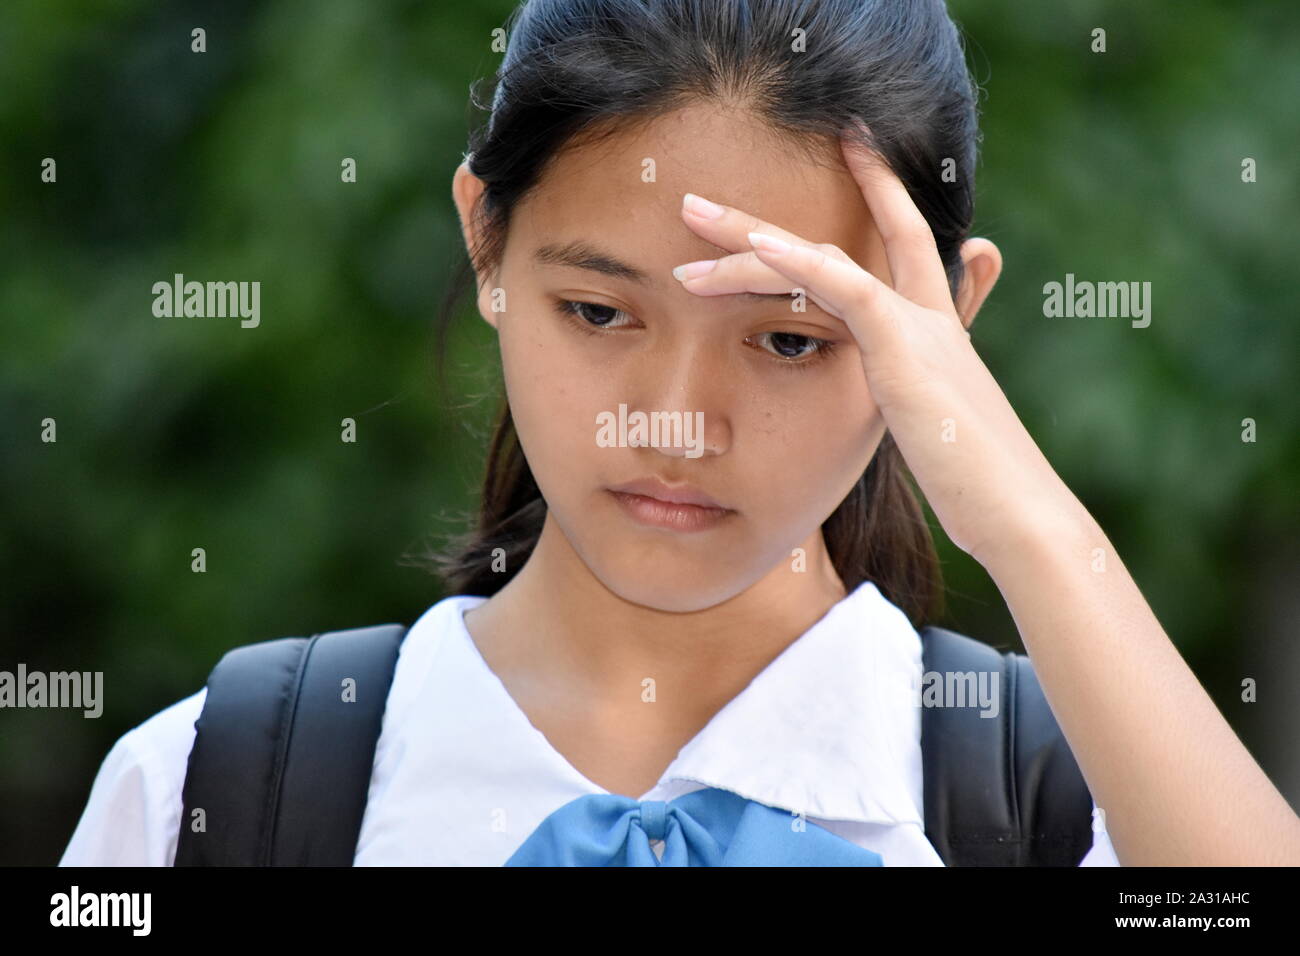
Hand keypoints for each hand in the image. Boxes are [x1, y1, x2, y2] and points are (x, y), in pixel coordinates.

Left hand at [673, 132, 1084, 566]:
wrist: (1019, 514)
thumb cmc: (978, 486)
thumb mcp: (935, 433)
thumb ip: (914, 397)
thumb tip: (920, 391)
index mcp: (936, 333)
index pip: (903, 241)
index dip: (879, 191)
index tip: (852, 144)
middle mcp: (928, 316)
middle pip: (840, 242)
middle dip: (767, 218)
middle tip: (703, 199)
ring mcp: (918, 326)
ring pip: (822, 259)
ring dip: (748, 239)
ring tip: (690, 217)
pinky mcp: (906, 348)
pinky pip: (840, 287)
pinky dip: (794, 261)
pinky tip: (751, 246)